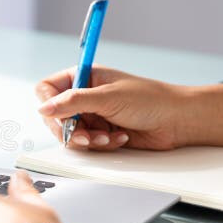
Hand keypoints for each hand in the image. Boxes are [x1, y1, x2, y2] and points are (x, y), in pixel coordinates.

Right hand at [36, 65, 188, 150]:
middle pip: (55, 116)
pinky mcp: (101, 133)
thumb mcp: (108, 98)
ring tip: (108, 137)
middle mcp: (85, 96)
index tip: (58, 116)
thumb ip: (73, 102)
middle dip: (71, 129)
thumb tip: (44, 109)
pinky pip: (87, 144)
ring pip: (70, 134)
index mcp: (83, 78)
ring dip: (88, 139)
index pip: (48, 89)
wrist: (178, 121)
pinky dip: (101, 144)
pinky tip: (120, 138)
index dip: (49, 104)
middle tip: (85, 135)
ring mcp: (92, 116)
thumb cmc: (151, 100)